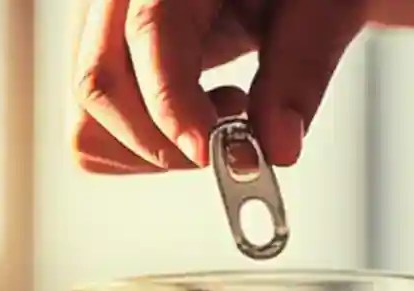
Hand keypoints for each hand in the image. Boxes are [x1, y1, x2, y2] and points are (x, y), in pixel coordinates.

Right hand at [70, 0, 366, 173]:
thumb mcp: (325, 5)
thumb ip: (301, 68)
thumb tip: (277, 144)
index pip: (147, 31)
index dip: (171, 103)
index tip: (210, 152)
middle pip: (97, 82)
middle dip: (162, 140)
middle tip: (229, 143)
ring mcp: (105, 27)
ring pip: (88, 117)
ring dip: (153, 147)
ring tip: (220, 114)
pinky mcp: (108, 59)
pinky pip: (96, 127)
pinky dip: (144, 147)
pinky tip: (195, 115)